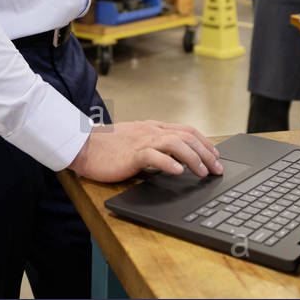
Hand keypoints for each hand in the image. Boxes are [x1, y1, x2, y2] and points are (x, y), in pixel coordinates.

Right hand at [69, 120, 223, 181]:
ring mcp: (142, 141)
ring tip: (203, 172)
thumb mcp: (135, 141)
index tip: (215, 156)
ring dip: (193, 158)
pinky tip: (179, 172)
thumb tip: (173, 159)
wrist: (83, 145)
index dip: (205, 142)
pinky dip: (169, 163)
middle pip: (187, 137)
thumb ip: (153, 146)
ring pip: (176, 144)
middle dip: (206, 153)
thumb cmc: (107, 147)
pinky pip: (155, 156)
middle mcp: (151, 131)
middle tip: (217, 169)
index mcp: (153, 127)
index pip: (186, 131)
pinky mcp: (132, 154)